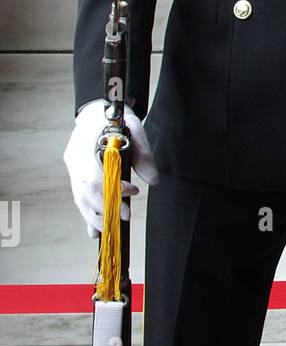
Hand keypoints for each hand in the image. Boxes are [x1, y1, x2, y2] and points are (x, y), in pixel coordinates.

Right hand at [63, 100, 158, 231]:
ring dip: (96, 216)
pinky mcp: (76, 177)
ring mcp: (72, 170)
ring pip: (80, 199)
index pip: (93, 174)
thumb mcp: (133, 129)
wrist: (97, 113)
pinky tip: (96, 232)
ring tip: (112, 229)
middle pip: (84, 191)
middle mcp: (73, 160)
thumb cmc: (115, 119)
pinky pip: (81, 199)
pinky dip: (89, 215)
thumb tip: (153, 180)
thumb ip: (142, 154)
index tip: (133, 191)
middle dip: (105, 207)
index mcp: (83, 145)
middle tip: (126, 216)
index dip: (111, 187)